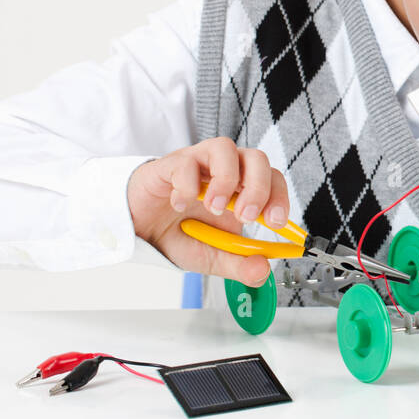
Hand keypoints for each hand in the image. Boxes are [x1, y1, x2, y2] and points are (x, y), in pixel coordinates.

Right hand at [127, 137, 290, 286]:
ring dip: (225, 180)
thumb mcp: (212, 258)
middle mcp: (225, 171)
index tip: (275, 223)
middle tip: (245, 217)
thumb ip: (238, 265)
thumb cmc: (179, 235)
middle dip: (258, 188)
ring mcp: (199, 163)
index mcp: (242, 190)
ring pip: (224, 148)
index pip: (274, 179)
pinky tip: (180, 205)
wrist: (139, 230)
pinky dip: (187, 186)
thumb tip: (263, 271)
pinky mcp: (170, 165)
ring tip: (214, 209)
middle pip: (256, 158)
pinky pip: (185, 162)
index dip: (279, 197)